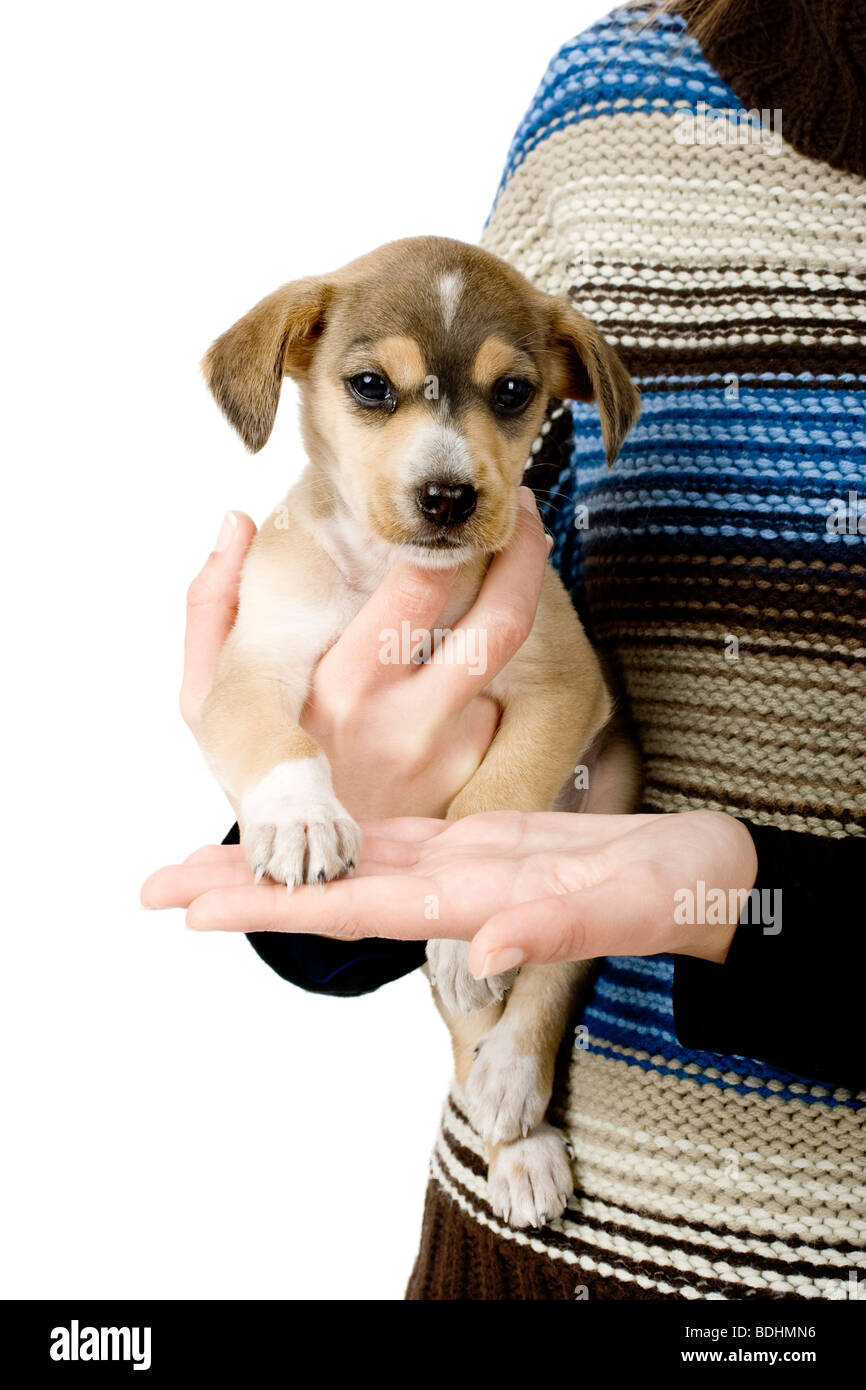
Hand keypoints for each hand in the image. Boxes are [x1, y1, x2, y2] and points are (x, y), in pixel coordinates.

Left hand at [142, 807, 756, 967]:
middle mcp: (448, 884)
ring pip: (351, 855)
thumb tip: (480, 949)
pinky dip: (348, 823)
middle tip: (154, 884)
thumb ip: (552, 926)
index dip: (268, 906)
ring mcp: (462, 861)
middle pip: (327, 883)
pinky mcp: (485, 834)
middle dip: (242, 885)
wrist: (705, 877)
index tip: (188, 908)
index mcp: (467, 901)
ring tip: (210, 847)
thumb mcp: (623, 907)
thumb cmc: (673, 894)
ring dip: (282, 854)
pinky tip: (313, 816)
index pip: (347, 906)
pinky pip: (400, 827)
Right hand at [178, 491, 550, 819]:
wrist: (300, 874)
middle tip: (520, 512)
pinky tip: (463, 671)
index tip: (455, 508)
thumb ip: (212, 606)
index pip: (420, 584)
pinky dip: (483, 680)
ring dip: (518, 600)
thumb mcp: (207, 700)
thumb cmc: (257, 772)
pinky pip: (494, 707)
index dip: (451, 535)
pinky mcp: (469, 782)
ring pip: (505, 656)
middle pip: (496, 618)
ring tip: (518, 559)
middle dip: (519, 551)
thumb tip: (237, 521)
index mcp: (335, 683)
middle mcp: (400, 718)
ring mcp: (444, 755)